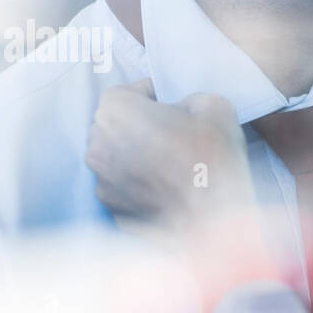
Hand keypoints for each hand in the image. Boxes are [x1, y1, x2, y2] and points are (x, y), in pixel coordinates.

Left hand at [86, 80, 277, 309]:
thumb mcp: (215, 106)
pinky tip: (168, 190)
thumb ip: (190, 99)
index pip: (128, 92)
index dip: (153, 96)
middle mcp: (97, 144)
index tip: (173, 106)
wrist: (214, 220)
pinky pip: (124, 188)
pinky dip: (140, 186)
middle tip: (176, 136)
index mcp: (116, 110)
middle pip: (118, 126)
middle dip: (141, 127)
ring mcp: (101, 181)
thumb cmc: (212, 159)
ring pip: (119, 158)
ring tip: (173, 166)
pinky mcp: (111, 209)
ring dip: (139, 156)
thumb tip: (185, 110)